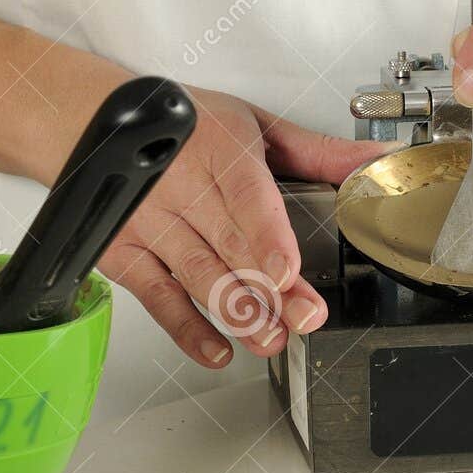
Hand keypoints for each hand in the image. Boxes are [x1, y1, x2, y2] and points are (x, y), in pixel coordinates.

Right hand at [95, 86, 386, 368]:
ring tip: (271, 339)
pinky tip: (218, 349)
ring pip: (198, 276)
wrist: (96, 122)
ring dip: (237, 314)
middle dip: (270, 291)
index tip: (286, 271)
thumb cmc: (185, 124)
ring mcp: (149, 222)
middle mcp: (180, 187)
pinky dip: (186, 328)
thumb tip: (375, 162)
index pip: (246, 197)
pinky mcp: (124, 252)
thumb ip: (316, 152)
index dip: (267, 236)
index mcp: (219, 149)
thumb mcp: (253, 125)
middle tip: (305, 319)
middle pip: (231, 247)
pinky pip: (157, 297)